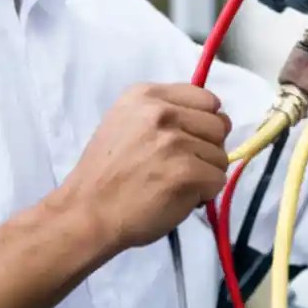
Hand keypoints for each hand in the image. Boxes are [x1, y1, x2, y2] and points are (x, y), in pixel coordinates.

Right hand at [56, 84, 230, 251]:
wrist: (87, 212)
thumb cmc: (107, 173)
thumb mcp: (126, 123)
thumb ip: (165, 115)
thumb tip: (209, 122)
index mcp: (146, 95)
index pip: (207, 99)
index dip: (204, 123)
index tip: (189, 140)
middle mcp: (162, 112)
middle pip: (219, 126)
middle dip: (207, 149)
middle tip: (180, 167)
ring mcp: (175, 141)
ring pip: (221, 156)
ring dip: (205, 174)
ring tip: (173, 183)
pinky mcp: (187, 172)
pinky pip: (218, 180)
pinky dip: (204, 194)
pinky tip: (178, 197)